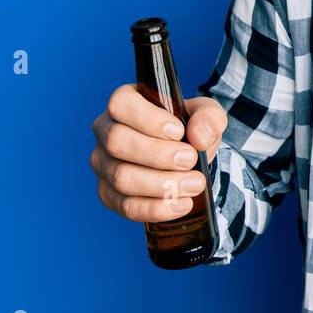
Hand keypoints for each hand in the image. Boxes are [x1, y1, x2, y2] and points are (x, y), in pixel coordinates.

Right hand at [89, 84, 227, 222]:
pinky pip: (126, 206)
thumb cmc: (189, 130)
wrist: (187, 160)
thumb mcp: (207, 115)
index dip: (148, 119)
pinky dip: (156, 208)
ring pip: (121, 177)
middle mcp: (106, 131)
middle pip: (118, 142)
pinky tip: (182, 204)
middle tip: (190, 160)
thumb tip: (198, 136)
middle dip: (158, 155)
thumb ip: (208, 118)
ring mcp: (103, 165)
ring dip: (162, 184)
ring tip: (194, 184)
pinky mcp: (109, 194)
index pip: (120, 104)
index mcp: (124, 103)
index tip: (178, 131)